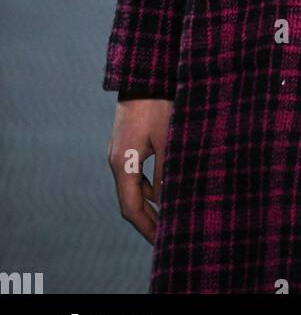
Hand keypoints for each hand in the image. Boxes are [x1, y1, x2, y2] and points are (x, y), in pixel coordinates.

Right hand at [107, 98, 172, 242]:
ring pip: (133, 187)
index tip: (162, 241)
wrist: (145, 73)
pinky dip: (149, 186)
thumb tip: (170, 202)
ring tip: (169, 216)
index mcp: (123, 163)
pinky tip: (164, 190)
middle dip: (148, 220)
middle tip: (166, 236)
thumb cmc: (159, 104)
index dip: (147, 228)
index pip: (131, 208)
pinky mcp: (128, 142)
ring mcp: (120, 151)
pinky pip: (136, 173)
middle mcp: (117, 160)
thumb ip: (168, 173)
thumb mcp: (168, 139)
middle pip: (130, 201)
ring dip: (150, 203)